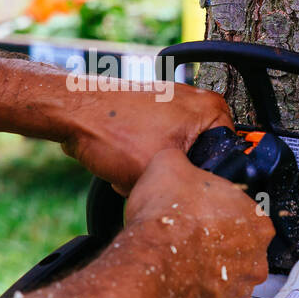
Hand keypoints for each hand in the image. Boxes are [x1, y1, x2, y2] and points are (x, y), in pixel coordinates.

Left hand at [62, 81, 233, 193]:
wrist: (69, 110)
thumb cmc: (109, 129)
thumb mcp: (160, 170)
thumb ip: (187, 185)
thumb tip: (196, 197)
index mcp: (211, 109)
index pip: (230, 156)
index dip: (203, 177)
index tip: (182, 183)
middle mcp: (196, 100)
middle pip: (199, 156)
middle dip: (173, 173)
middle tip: (151, 175)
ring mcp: (171, 101)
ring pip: (176, 152)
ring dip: (154, 167)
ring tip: (132, 167)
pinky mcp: (150, 107)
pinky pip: (157, 142)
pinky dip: (142, 155)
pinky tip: (123, 159)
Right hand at [124, 150, 274, 297]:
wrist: (150, 263)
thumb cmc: (168, 220)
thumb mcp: (169, 167)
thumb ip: (180, 163)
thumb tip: (173, 159)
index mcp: (257, 223)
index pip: (247, 214)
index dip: (221, 212)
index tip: (203, 212)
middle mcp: (256, 260)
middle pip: (240, 250)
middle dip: (217, 245)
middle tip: (189, 239)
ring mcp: (239, 291)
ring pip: (226, 281)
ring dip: (208, 275)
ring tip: (179, 265)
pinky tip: (175, 288)